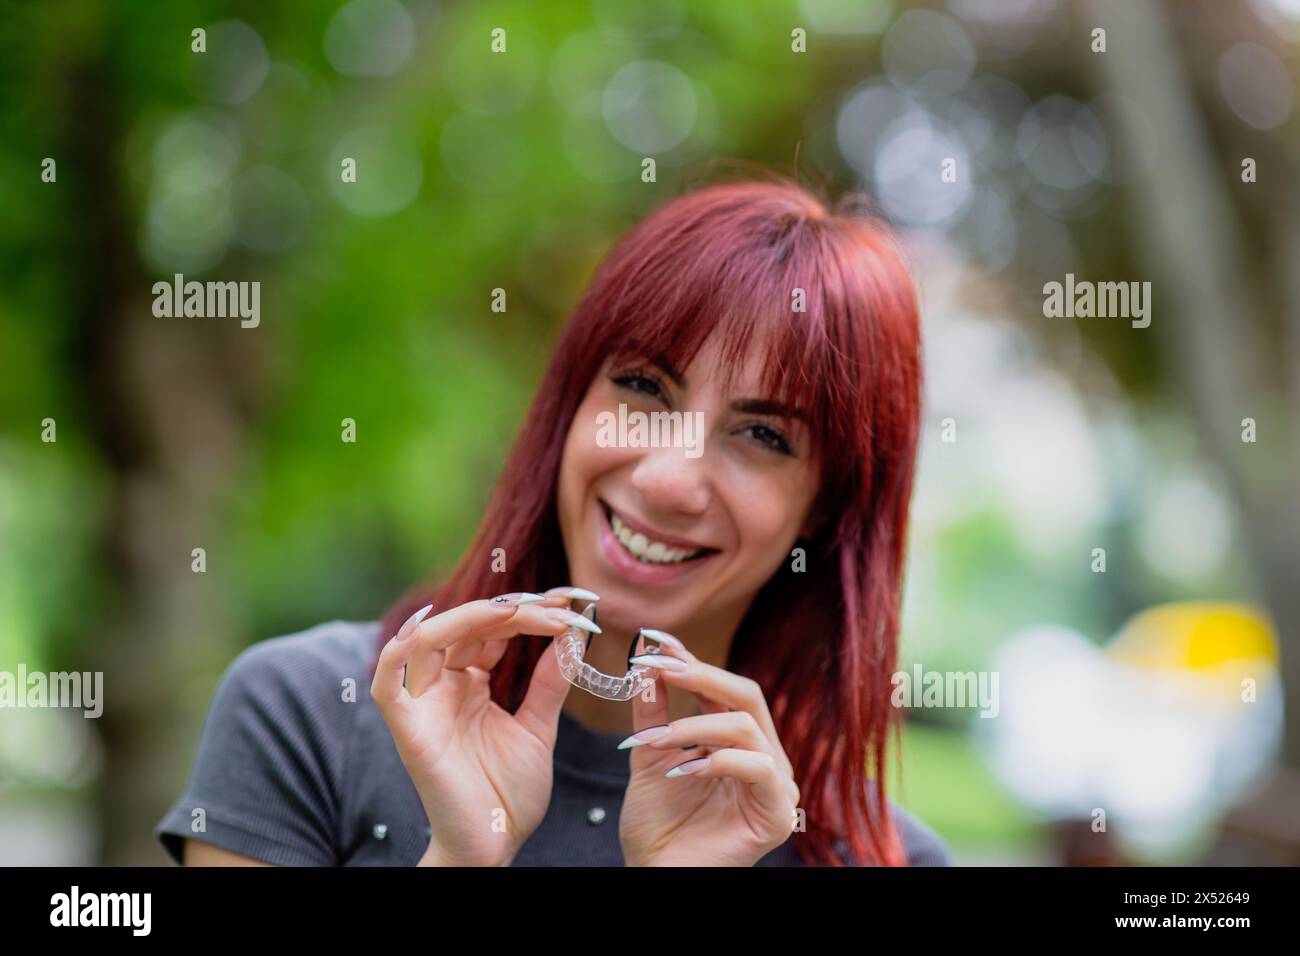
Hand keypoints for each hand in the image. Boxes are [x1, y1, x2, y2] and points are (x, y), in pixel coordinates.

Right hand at [371, 588, 594, 866]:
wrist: (493, 844)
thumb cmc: (509, 792)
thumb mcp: (539, 726)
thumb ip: (550, 681)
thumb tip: (572, 634)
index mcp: (471, 683)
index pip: (492, 631)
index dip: (527, 613)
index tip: (569, 606)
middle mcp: (443, 687)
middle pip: (465, 627)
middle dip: (510, 610)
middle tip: (554, 606)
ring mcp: (422, 705)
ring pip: (426, 639)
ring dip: (471, 617)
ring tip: (517, 613)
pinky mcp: (407, 728)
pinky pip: (387, 680)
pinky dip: (398, 648)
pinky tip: (429, 625)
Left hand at [618, 639, 799, 865]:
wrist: (655, 874)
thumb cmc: (657, 823)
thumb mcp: (650, 752)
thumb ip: (653, 708)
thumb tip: (647, 656)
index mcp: (740, 742)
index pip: (726, 689)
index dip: (693, 661)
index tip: (656, 642)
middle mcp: (765, 758)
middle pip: (748, 695)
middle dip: (701, 675)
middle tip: (660, 667)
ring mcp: (776, 786)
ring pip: (747, 727)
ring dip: (694, 725)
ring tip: (655, 739)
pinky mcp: (778, 814)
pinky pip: (759, 768)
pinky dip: (717, 761)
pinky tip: (682, 771)